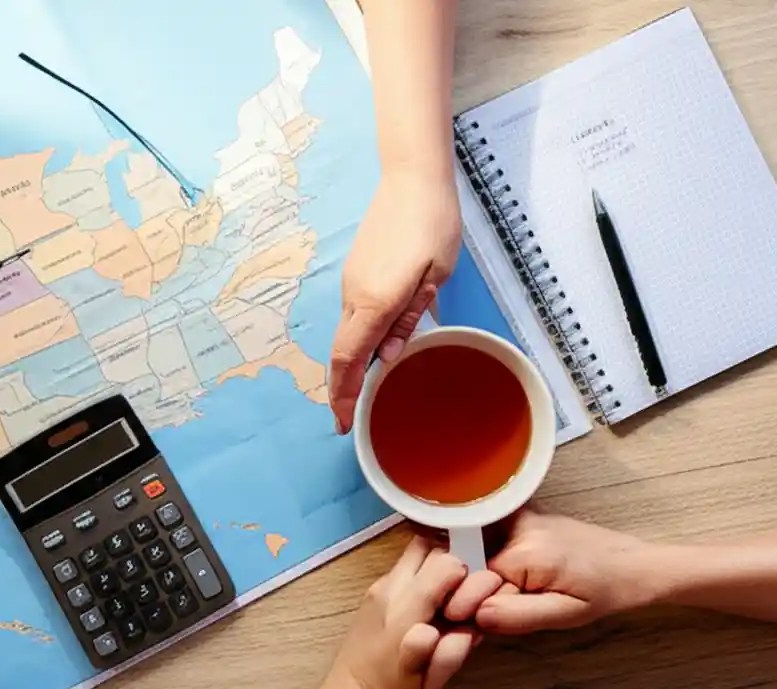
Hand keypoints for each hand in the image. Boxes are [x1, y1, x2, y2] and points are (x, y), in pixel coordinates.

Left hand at [301, 535, 475, 688]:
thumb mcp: (427, 685)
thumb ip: (450, 654)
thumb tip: (467, 628)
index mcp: (403, 616)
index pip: (444, 565)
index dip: (466, 575)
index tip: (472, 598)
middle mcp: (388, 593)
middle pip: (429, 547)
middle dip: (452, 562)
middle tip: (459, 593)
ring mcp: (379, 588)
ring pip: (415, 551)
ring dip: (435, 565)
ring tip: (443, 597)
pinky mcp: (375, 590)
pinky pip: (404, 566)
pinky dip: (422, 573)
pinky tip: (426, 602)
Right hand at [329, 169, 460, 432]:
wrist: (412, 177)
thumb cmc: (432, 224)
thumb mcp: (434, 276)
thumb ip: (410, 317)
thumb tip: (389, 357)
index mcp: (375, 299)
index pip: (348, 358)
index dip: (342, 394)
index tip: (342, 423)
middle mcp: (354, 294)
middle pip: (341, 352)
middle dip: (342, 388)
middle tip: (350, 418)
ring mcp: (351, 282)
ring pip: (347, 333)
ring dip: (352, 364)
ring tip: (365, 391)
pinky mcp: (355, 271)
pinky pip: (354, 316)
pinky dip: (358, 341)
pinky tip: (376, 350)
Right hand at [443, 509, 663, 633]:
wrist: (633, 564)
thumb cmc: (604, 591)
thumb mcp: (566, 615)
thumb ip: (517, 616)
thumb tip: (475, 614)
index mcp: (527, 553)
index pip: (474, 583)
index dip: (479, 603)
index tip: (495, 615)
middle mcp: (518, 527)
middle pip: (473, 563)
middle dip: (483, 587)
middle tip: (516, 600)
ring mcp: (519, 515)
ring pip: (478, 548)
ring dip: (486, 570)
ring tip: (522, 583)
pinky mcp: (522, 513)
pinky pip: (489, 535)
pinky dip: (489, 552)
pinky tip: (513, 566)